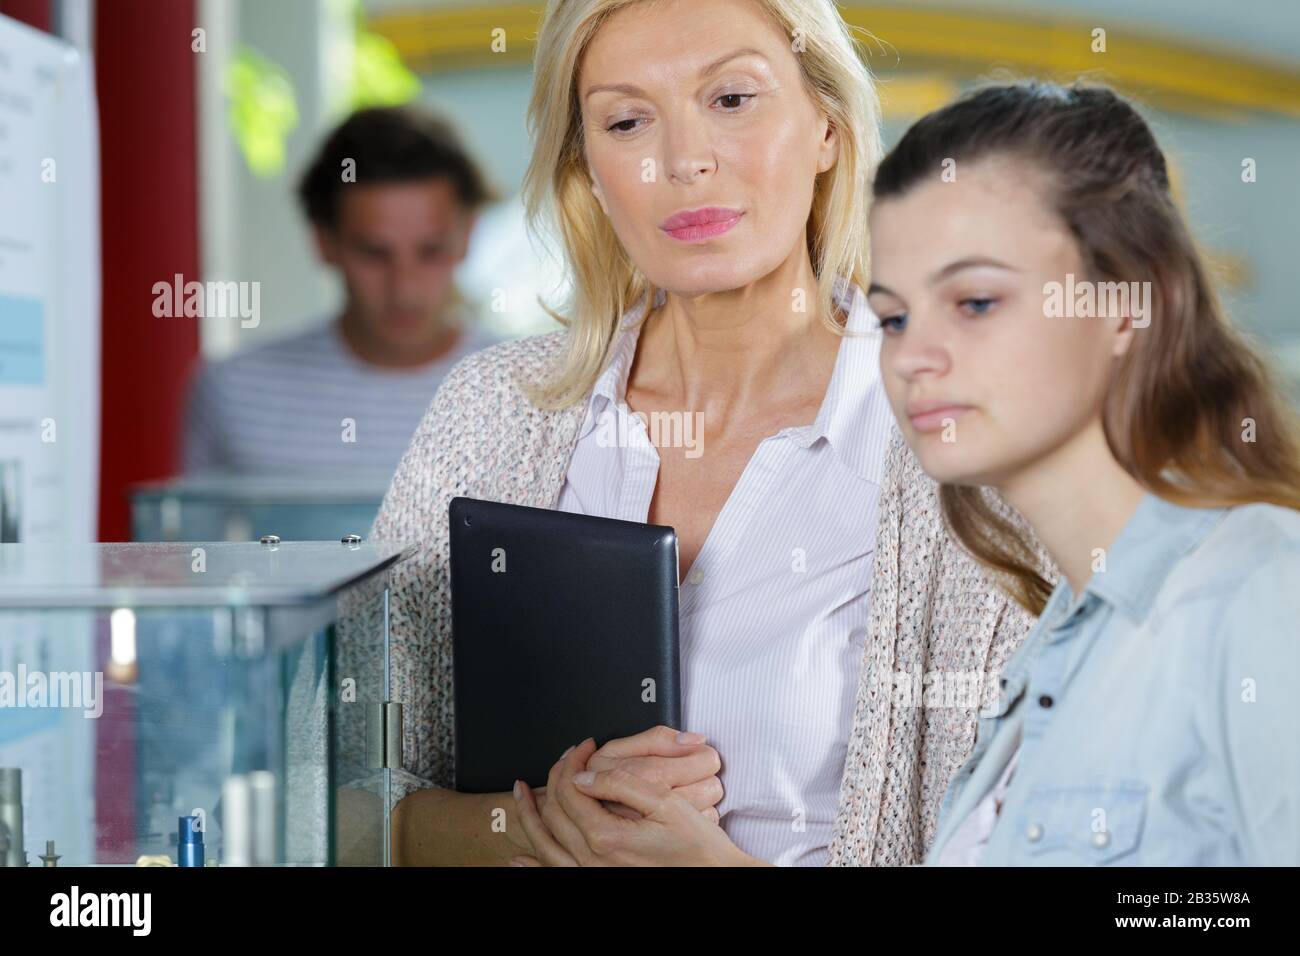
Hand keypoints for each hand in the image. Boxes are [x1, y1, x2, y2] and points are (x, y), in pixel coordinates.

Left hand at [512, 738, 759, 865]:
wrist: (714, 877)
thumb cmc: (697, 846)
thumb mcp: (665, 805)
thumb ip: (621, 785)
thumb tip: (584, 776)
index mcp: (606, 835)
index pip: (571, 789)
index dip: (573, 761)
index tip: (585, 745)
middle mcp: (592, 858)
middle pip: (554, 811)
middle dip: (555, 776)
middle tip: (567, 757)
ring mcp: (592, 872)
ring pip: (546, 842)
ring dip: (529, 815)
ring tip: (521, 793)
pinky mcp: (597, 878)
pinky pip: (554, 870)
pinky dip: (533, 860)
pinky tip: (520, 857)